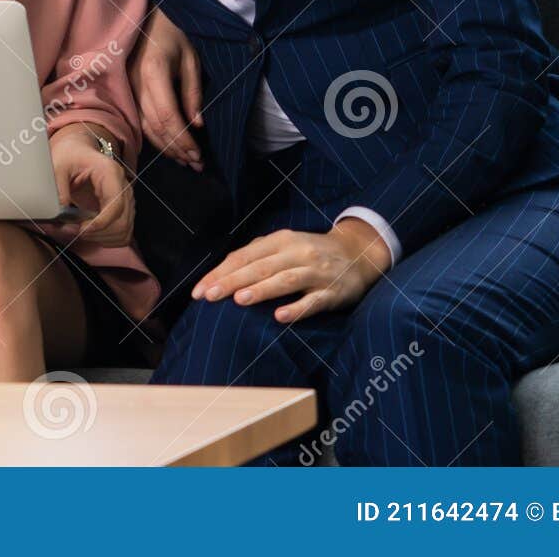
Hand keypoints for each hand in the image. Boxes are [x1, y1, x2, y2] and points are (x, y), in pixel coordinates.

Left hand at [47, 123, 134, 246]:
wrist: (78, 152)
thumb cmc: (70, 156)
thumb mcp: (58, 166)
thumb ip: (58, 189)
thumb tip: (60, 213)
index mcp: (110, 172)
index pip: (115, 206)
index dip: (100, 224)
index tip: (80, 230)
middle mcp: (123, 186)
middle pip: (122, 223)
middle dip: (97, 233)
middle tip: (73, 230)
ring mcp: (126, 199)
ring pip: (123, 231)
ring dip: (100, 238)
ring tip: (79, 230)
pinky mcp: (123, 210)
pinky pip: (122, 233)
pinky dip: (106, 239)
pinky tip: (90, 232)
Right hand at [131, 8, 203, 169]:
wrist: (151, 18)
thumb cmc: (175, 34)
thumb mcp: (191, 60)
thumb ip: (193, 92)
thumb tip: (197, 125)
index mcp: (153, 73)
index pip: (167, 116)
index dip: (182, 138)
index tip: (198, 154)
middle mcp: (136, 84)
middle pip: (155, 126)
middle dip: (176, 148)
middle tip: (195, 164)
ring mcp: (129, 89)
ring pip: (145, 127)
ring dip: (166, 147)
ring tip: (185, 160)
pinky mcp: (127, 92)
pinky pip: (140, 120)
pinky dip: (155, 137)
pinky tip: (169, 147)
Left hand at [189, 217, 393, 322]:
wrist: (359, 253)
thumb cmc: (312, 253)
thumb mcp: (285, 246)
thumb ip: (258, 255)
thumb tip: (223, 271)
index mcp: (281, 241)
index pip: (244, 256)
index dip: (220, 273)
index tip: (199, 290)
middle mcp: (297, 253)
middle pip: (260, 267)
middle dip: (232, 281)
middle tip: (208, 296)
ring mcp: (316, 273)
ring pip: (285, 280)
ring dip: (261, 290)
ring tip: (238, 299)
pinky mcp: (333, 292)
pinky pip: (313, 301)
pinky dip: (296, 308)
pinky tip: (280, 317)